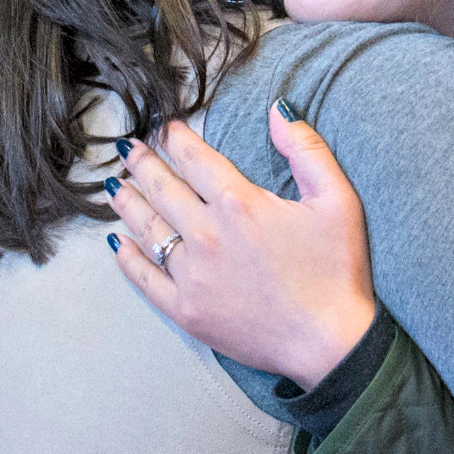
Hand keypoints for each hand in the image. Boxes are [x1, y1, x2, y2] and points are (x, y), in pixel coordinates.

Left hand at [108, 106, 376, 388]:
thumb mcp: (338, 200)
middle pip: (163, 189)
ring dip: (128, 201)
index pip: (195, 159)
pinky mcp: (185, 310)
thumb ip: (307, 150)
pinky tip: (117, 241)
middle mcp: (206, 234)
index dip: (177, 138)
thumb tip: (277, 110)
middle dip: (144, 163)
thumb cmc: (336, 271)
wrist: (328, 344)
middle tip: (129, 148)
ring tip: (115, 184)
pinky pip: (145, 278)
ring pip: (148, 227)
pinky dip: (127, 257)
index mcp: (239, 203)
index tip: (166, 127)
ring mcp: (190, 274)